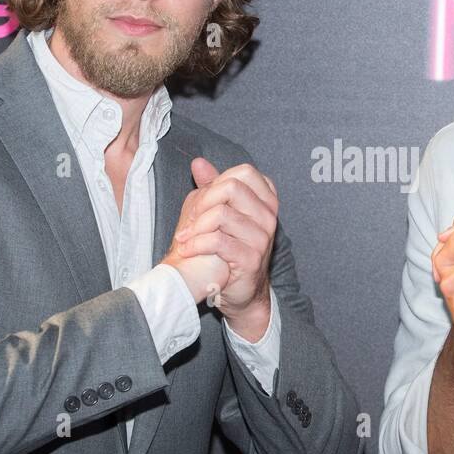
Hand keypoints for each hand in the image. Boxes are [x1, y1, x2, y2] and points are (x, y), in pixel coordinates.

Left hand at [172, 157, 277, 328]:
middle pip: (232, 188)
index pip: (244, 172)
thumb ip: (212, 187)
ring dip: (195, 227)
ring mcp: (263, 238)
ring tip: (184, 238)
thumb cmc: (226, 249)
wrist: (238, 291)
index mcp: (266, 200)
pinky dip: (196, 244)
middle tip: (189, 220)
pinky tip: (187, 249)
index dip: (217, 182)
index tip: (201, 201)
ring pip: (222, 214)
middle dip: (203, 202)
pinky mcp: (252, 259)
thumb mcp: (218, 212)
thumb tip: (198, 162)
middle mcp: (270, 216)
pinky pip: (218, 241)